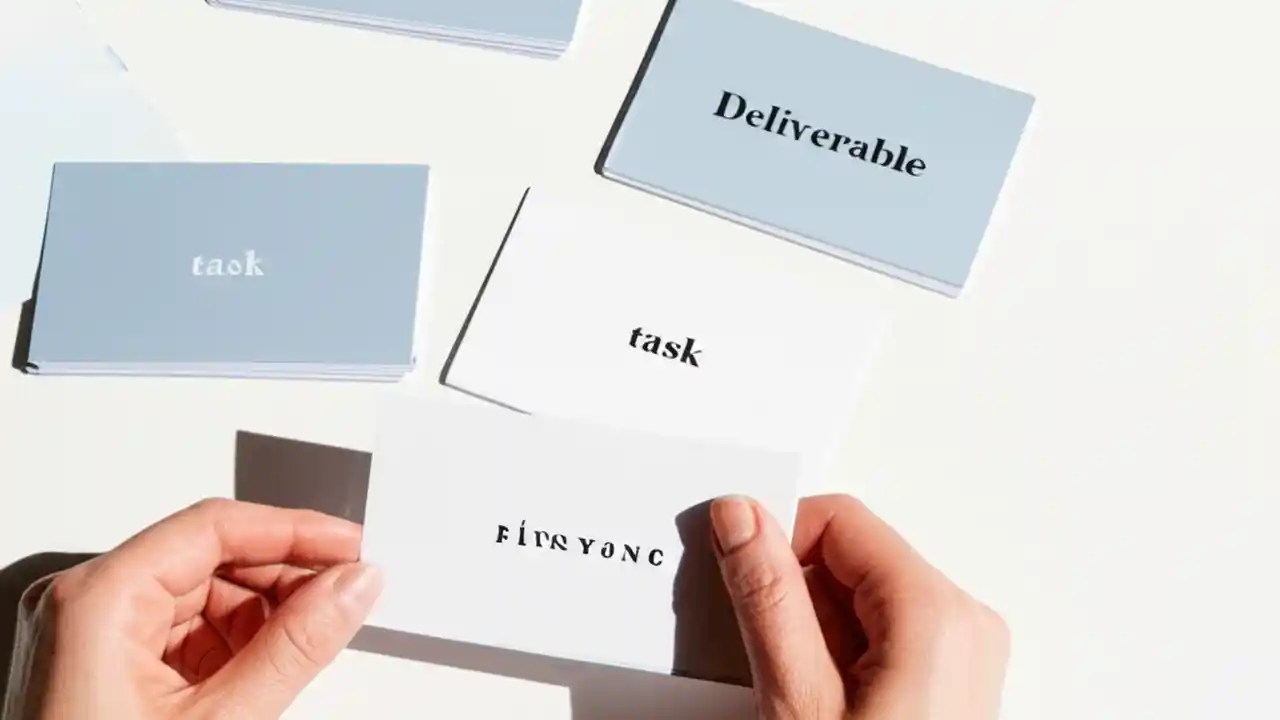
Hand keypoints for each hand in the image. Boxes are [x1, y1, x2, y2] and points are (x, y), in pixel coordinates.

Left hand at [6, 499, 382, 719]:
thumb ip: (295, 647)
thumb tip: (352, 587)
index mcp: (97, 600)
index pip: (213, 528)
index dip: (295, 531)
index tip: (353, 548)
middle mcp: (83, 604)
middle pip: (208, 557)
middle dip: (282, 580)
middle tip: (344, 600)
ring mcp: (87, 633)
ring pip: (199, 595)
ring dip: (260, 617)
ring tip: (305, 647)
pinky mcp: (98, 663)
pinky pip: (180, 630)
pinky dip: (230, 646)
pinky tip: (263, 671)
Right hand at [711, 495, 1009, 719]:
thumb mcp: (799, 701)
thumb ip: (768, 597)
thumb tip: (741, 519)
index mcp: (936, 613)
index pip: (840, 520)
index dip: (778, 536)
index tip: (734, 568)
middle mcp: (962, 623)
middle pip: (853, 556)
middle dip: (792, 589)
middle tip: (755, 646)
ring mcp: (963, 653)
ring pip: (862, 596)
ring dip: (810, 624)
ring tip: (788, 686)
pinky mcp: (950, 680)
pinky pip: (883, 632)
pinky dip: (836, 651)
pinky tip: (814, 698)